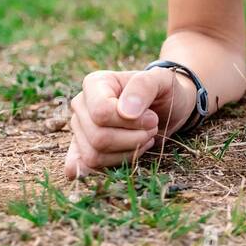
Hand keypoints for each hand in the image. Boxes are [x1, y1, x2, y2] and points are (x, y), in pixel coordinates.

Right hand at [63, 68, 196, 178]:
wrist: (165, 108)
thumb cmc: (162, 91)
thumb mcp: (161, 79)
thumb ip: (143, 87)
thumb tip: (125, 112)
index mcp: (95, 83)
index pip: (101, 112)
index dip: (130, 122)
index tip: (152, 118)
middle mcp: (82, 105)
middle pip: (98, 137)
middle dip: (133, 138)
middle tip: (152, 128)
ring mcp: (81, 128)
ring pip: (94, 155)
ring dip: (128, 151)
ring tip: (144, 137)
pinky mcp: (84, 148)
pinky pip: (89, 165)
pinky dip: (109, 165)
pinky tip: (125, 154)